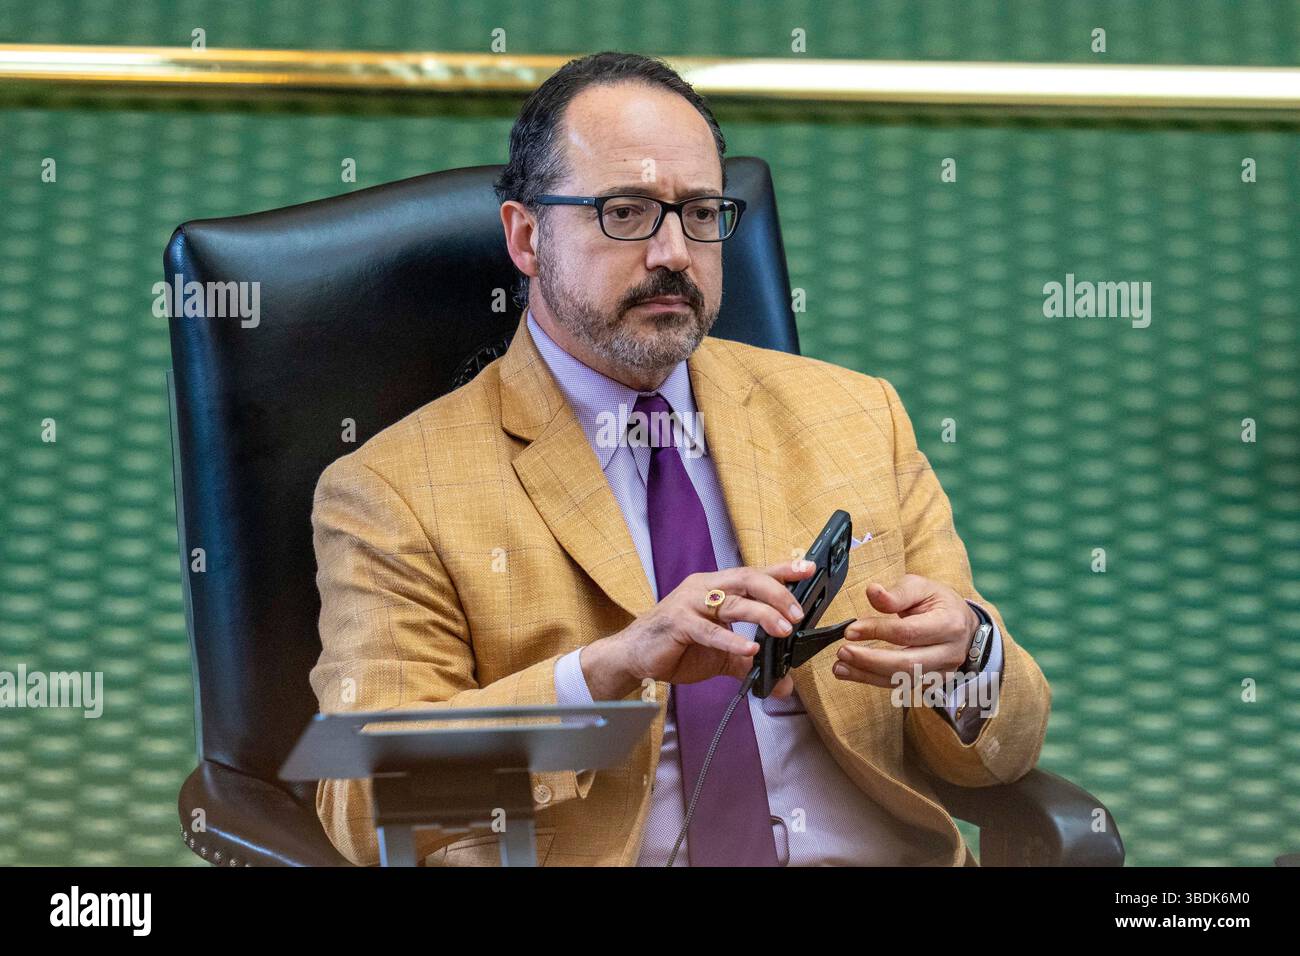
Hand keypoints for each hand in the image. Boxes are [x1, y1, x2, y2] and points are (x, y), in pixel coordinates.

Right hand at [585, 560, 817, 699]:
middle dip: (777, 593)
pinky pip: (709, 630)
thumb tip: (784, 683)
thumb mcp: (721, 656)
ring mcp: (689, 603)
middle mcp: (704, 588)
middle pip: (747, 579)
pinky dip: (731, 640)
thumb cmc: (677, 647)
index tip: (809, 568)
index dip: (782, 570)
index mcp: (716, 587)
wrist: (635, 656)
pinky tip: (749, 649)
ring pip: (732, 602)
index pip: (754, 573)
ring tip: (784, 629)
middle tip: (799, 613)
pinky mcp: (678, 623)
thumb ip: (751, 664)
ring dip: (762, 614)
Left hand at [832, 574, 978, 686]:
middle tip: (842, 652)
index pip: (908, 632)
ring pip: (901, 679)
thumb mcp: (922, 587)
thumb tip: (873, 592)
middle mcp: (949, 652)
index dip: (877, 631)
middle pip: (906, 664)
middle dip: (870, 661)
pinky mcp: (932, 682)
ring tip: (839, 667)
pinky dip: (873, 680)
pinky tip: (853, 673)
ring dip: (866, 675)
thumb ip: (897, 593)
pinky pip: (900, 685)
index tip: (851, 630)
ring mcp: (942, 672)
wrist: (964, 626)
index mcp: (949, 624)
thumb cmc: (940, 603)